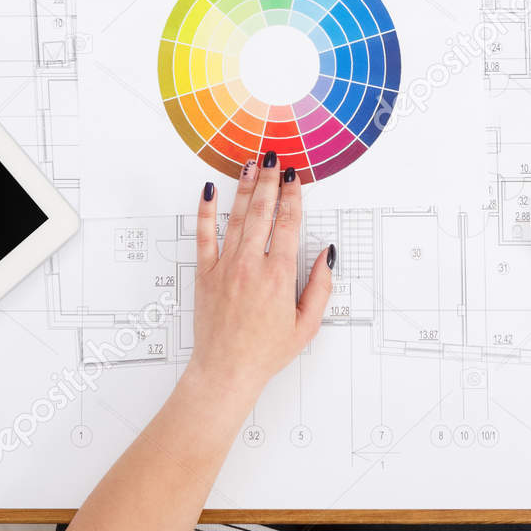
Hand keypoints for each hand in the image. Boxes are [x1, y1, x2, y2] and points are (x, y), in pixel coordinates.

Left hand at [187, 152, 333, 398]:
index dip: (292, 196)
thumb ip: (320, 287)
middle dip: (269, 181)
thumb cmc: (265, 353)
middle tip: (274, 159)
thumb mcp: (306, 325)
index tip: (294, 178)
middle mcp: (251, 266)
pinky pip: (203, 236)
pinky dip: (205, 211)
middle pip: (262, 212)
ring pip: (236, 218)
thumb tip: (327, 255)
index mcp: (279, 276)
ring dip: (244, 188)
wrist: (225, 371)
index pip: (288, 224)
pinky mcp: (205, 274)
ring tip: (250, 165)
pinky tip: (209, 191)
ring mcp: (225, 268)